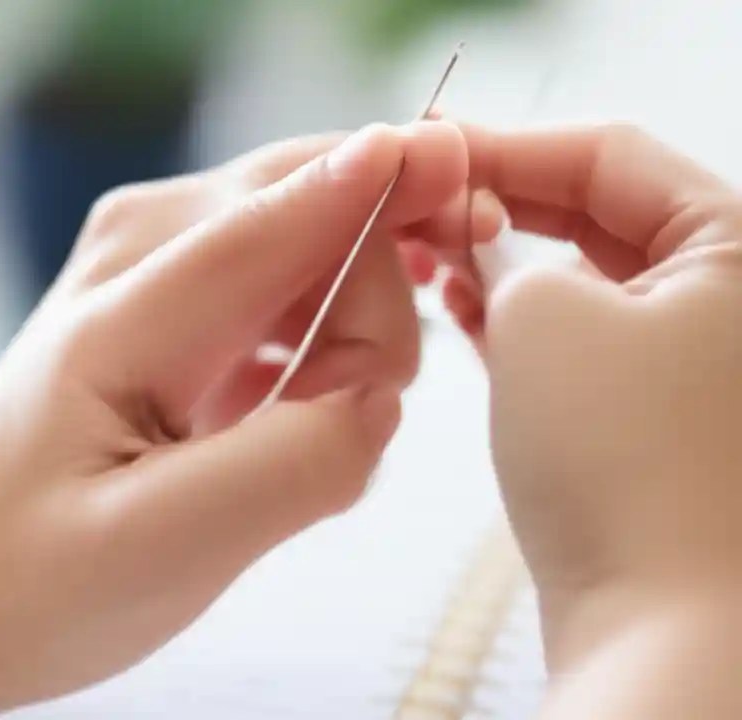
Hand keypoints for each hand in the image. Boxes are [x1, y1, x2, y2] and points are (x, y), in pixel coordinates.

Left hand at [0, 122, 468, 714]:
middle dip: (376, 298)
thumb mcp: (162, 549)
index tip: (461, 166)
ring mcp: (159, 264)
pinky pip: (296, 274)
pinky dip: (321, 339)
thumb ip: (291, 466)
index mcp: (127, 311)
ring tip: (291, 430)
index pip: (278, 216)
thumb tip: (381, 396)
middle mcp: (141, 251)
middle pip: (316, 204)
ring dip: (348, 332)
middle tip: (348, 415)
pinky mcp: (179, 295)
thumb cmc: (33, 577)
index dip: (381, 183)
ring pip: (317, 238)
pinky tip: (282, 409)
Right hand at [424, 124, 741, 677]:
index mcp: (738, 246)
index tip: (426, 152)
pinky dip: (518, 319)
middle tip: (415, 208)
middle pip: (599, 213)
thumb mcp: (545, 317)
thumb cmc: (624, 462)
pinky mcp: (652, 415)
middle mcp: (728, 297)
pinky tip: (459, 310)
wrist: (660, 623)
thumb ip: (503, 247)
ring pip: (583, 278)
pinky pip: (579, 338)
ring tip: (425, 259)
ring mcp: (693, 360)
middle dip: (501, 205)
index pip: (610, 154)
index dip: (507, 144)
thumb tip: (479, 225)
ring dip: (502, 262)